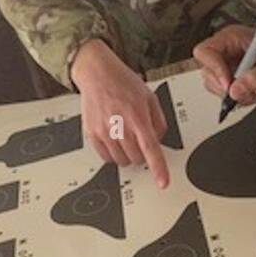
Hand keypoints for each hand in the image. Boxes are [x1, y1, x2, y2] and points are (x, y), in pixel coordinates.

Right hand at [70, 40, 169, 187]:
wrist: (98, 74)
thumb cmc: (123, 83)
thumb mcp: (149, 97)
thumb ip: (158, 121)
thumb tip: (158, 140)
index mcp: (138, 116)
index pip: (151, 148)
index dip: (158, 168)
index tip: (162, 182)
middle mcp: (120, 126)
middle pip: (137, 158)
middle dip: (142, 153)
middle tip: (139, 139)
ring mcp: (104, 131)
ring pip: (122, 161)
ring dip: (128, 154)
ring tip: (126, 136)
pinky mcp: (92, 134)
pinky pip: (106, 157)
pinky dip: (114, 154)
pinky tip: (115, 140)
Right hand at [193, 25, 255, 107]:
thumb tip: (236, 90)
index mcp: (232, 37)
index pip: (206, 51)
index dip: (214, 68)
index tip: (228, 83)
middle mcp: (227, 49)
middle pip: (207, 70)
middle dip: (223, 86)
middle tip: (241, 93)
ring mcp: (229, 62)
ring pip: (214, 83)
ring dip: (230, 94)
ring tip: (250, 95)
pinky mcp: (234, 75)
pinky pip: (225, 90)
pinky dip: (235, 97)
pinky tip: (250, 95)